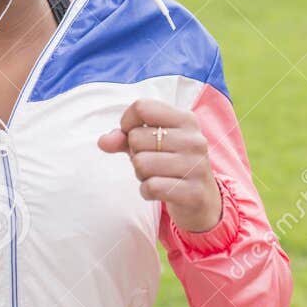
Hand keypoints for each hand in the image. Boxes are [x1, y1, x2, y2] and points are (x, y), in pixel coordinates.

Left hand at [97, 97, 223, 232]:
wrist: (202, 198)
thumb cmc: (170, 163)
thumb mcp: (149, 145)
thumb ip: (124, 138)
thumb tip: (103, 142)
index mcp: (186, 119)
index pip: (142, 107)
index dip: (128, 123)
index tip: (134, 135)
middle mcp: (194, 139)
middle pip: (136, 138)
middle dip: (135, 154)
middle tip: (153, 162)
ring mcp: (195, 166)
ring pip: (140, 163)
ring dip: (141, 174)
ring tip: (157, 175)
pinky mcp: (193, 192)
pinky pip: (150, 187)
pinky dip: (146, 191)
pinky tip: (160, 190)